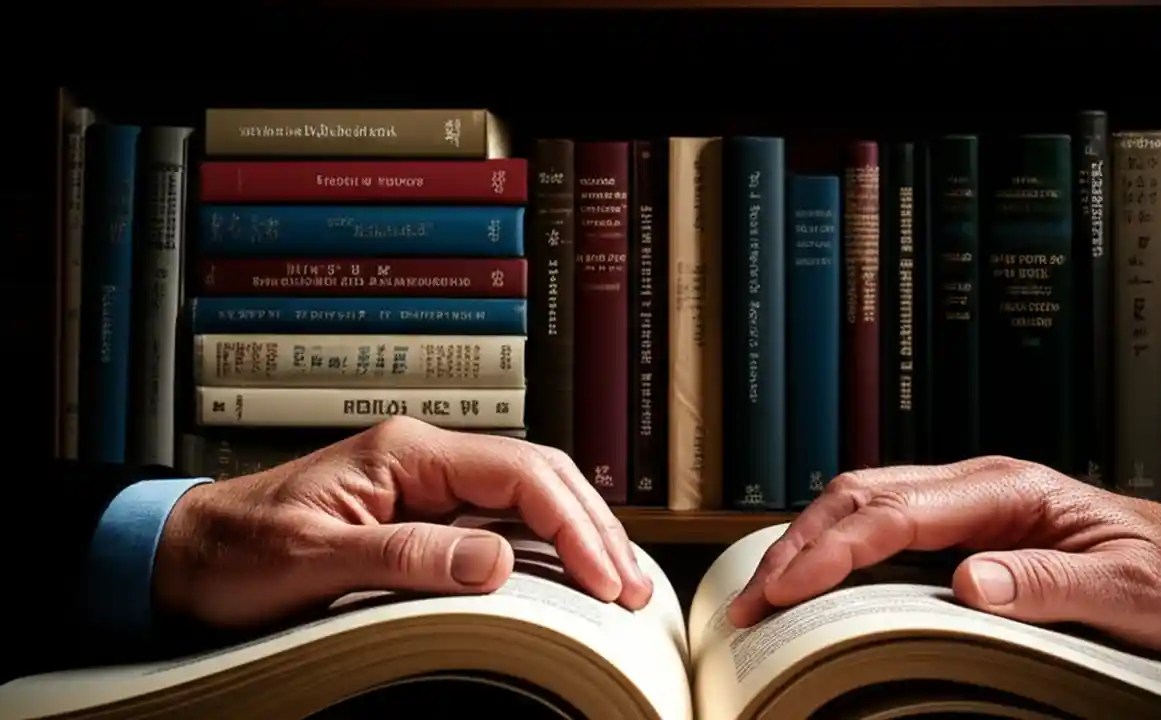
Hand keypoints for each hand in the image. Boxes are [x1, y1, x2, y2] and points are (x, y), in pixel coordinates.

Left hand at [153, 417, 652, 627]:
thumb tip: (496, 562)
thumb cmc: (238, 551)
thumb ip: (407, 555)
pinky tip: (566, 574)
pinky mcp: (422, 517)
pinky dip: (545, 548)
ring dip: (578, 536)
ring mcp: (427, 487)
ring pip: (528, 498)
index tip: (604, 578)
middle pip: (539, 477)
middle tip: (630, 587)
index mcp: (408, 453)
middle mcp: (426, 461)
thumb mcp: (315, 558)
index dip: (574, 525)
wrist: (187, 556)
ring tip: (617, 582)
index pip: (520, 473)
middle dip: (593, 528)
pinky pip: (501, 523)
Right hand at [727, 456, 1160, 652]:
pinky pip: (883, 524)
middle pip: (861, 495)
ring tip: (767, 589)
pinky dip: (837, 547)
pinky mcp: (964, 524)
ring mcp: (967, 501)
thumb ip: (1051, 583)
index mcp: (1008, 489)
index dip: (833, 549)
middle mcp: (977, 485)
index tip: (789, 588)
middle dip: (798, 544)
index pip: (895, 510)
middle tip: (753, 599)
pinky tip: (818, 576)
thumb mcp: (1127, 589)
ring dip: (808, 542)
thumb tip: (969, 583)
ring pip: (862, 502)